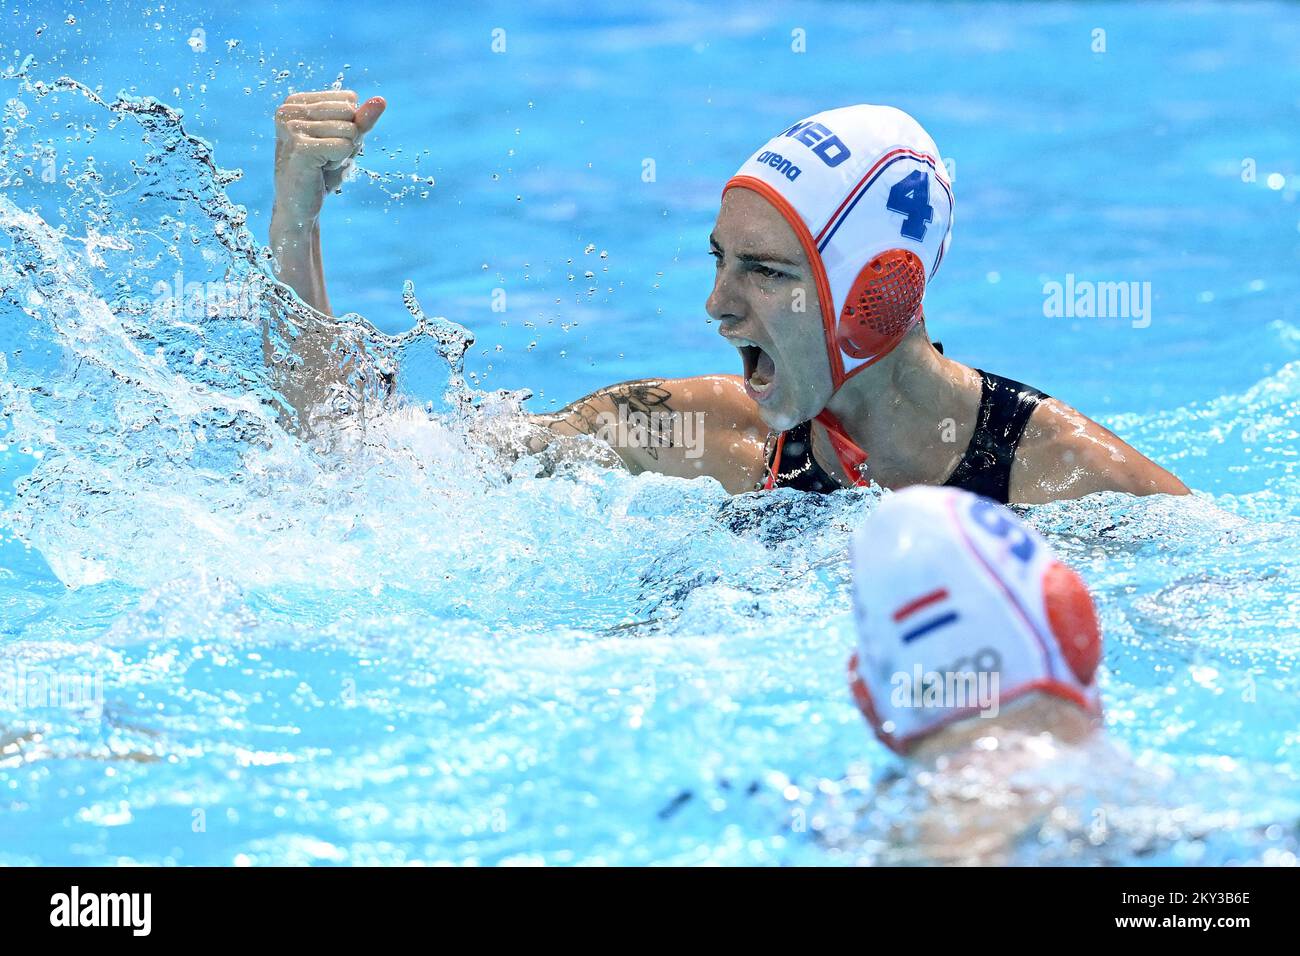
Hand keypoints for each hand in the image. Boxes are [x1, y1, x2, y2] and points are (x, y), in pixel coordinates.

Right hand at [272, 89, 385, 226]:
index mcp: (296, 101)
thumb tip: (380, 100)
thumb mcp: (346, 139)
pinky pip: (345, 146)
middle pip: (350, 112)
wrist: (300, 205)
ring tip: (321, 164)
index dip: (347, 125)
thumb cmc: (321, 170)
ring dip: (342, 153)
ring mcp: (292, 127)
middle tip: (324, 156)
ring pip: (350, 130)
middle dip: (347, 139)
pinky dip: (339, 162)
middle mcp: (289, 110)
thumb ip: (362, 119)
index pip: (348, 99)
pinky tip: (319, 170)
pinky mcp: (300, 147)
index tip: (325, 143)